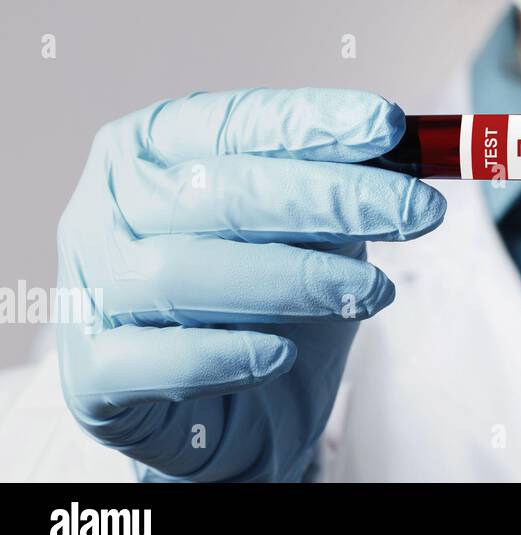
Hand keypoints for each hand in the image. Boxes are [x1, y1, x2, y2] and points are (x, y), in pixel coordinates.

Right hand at [56, 88, 444, 481]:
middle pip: (216, 192)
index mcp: (150, 148)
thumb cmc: (271, 300)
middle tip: (419, 213)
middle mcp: (105, 206)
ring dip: (293, 279)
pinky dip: (224, 353)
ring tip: (372, 292)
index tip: (389, 125)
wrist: (233, 413)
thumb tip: (417, 153)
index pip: (231, 121)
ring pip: (179, 272)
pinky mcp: (90, 373)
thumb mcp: (316, 231)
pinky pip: (151, 358)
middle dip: (331, 198)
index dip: (311, 121)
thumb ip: (345, 188)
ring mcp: (87, 287)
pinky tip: (280, 353)